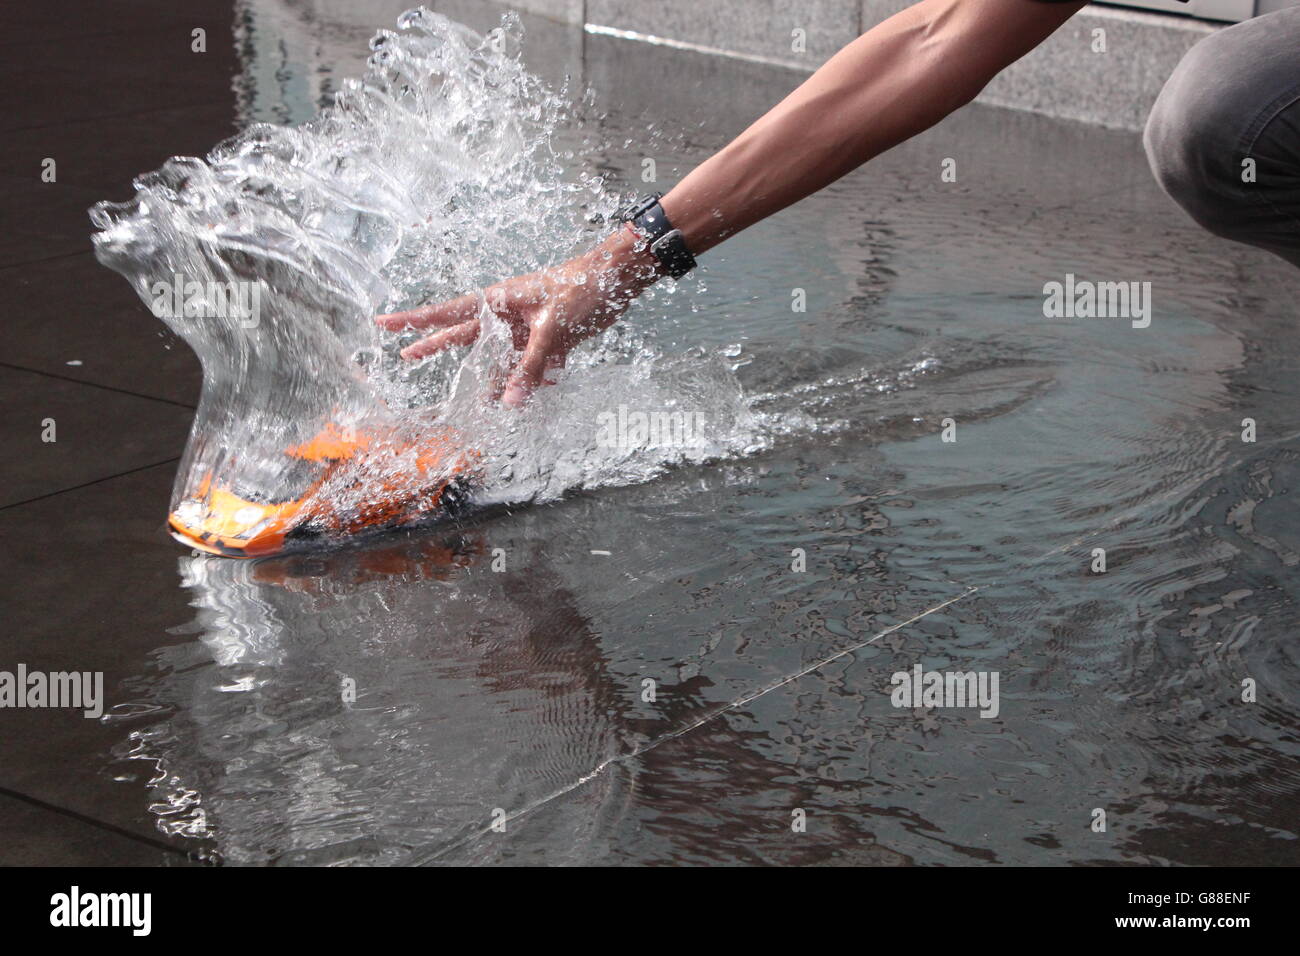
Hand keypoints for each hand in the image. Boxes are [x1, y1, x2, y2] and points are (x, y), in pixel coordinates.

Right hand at [377, 227, 661, 406]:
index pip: (447, 312)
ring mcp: (526, 328)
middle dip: (434, 346)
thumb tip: (508, 402)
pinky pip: (530, 367)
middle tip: (404, 357)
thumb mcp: (552, 328)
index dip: (415, 320)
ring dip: (489, 380)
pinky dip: (529, 382)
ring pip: (499, 358)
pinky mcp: (548, 341)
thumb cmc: (582, 289)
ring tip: (474, 400)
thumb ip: (530, 366)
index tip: (384, 322)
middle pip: (463, 334)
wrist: (618, 280)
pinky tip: (526, 400)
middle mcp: (507, 314)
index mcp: (499, 300)